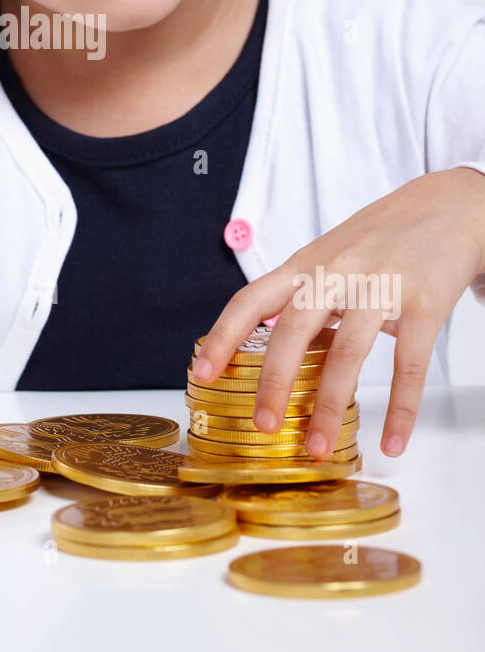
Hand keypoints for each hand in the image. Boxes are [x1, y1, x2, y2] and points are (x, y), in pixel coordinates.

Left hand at [192, 169, 484, 458]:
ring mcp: (381, 287)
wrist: (451, 205)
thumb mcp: (333, 258)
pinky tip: (393, 441)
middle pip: (292, 329)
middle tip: (263, 426)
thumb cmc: (384, 238)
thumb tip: (279, 352)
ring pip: (347, 353)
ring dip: (331, 406)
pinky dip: (402, 409)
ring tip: (319, 446)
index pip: (251, 299)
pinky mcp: (424, 303)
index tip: (201, 374)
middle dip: (273, 382)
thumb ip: (306, 299)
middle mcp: (337, 272)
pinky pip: (409, 365)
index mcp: (306, 264)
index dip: (222, 337)